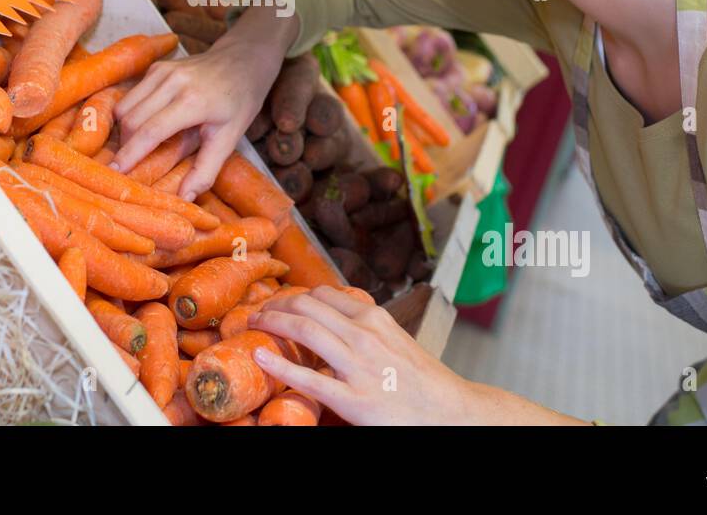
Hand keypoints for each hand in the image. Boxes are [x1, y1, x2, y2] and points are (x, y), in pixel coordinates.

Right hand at [111, 6, 297, 198]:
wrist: (243, 60)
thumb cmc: (240, 102)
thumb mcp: (230, 139)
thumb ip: (206, 170)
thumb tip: (185, 199)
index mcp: (194, 101)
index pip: (151, 130)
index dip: (131, 154)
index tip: (115, 172)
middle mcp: (174, 82)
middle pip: (132, 119)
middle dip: (126, 145)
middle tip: (130, 166)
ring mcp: (162, 71)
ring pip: (125, 106)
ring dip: (125, 130)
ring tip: (138, 147)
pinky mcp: (156, 67)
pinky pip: (131, 95)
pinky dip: (131, 114)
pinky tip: (145, 126)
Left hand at [250, 286, 470, 424]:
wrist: (453, 413)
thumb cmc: (424, 380)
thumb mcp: (396, 340)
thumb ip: (366, 329)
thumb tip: (334, 322)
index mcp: (375, 318)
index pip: (324, 294)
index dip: (295, 296)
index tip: (280, 302)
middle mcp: (365, 335)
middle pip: (307, 306)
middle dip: (276, 305)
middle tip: (259, 312)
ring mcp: (358, 367)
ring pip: (304, 330)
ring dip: (271, 323)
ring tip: (253, 324)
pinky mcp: (354, 400)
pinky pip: (309, 379)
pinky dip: (280, 364)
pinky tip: (260, 356)